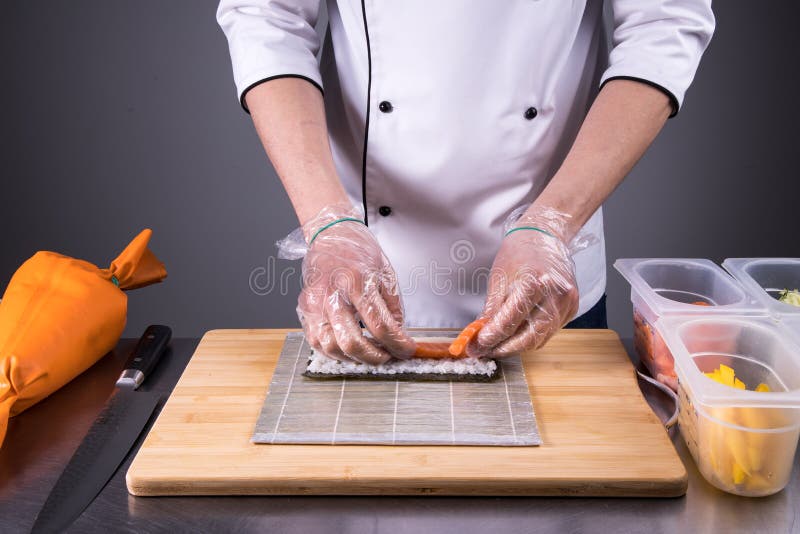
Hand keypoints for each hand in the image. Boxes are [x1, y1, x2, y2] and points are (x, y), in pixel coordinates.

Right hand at [297, 208, 415, 363]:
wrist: (331, 235)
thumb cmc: (358, 251)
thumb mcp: (386, 273)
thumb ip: (392, 307)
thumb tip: (397, 334)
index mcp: (357, 281)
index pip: (380, 324)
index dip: (397, 343)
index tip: (407, 350)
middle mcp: (332, 294)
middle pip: (352, 342)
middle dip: (375, 357)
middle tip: (388, 355)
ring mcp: (315, 303)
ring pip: (332, 347)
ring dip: (355, 358)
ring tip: (370, 352)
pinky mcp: (305, 309)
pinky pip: (317, 342)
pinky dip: (335, 351)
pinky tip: (349, 347)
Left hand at [468, 207, 578, 357]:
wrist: (543, 237)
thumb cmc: (518, 254)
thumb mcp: (498, 280)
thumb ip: (491, 312)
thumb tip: (479, 337)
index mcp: (534, 283)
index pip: (510, 322)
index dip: (491, 338)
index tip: (477, 346)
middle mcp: (555, 294)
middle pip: (529, 338)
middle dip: (505, 348)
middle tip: (487, 350)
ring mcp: (567, 302)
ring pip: (541, 339)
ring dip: (518, 345)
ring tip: (499, 343)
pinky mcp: (572, 307)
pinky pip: (550, 332)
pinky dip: (532, 336)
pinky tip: (518, 332)